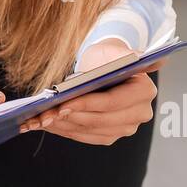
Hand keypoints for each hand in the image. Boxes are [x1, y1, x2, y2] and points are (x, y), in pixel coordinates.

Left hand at [19, 40, 159, 145]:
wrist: (105, 67)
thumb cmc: (107, 57)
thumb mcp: (113, 50)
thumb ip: (127, 55)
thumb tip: (142, 57)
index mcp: (145, 90)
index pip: (112, 102)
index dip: (87, 104)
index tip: (63, 104)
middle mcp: (140, 113)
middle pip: (100, 119)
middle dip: (70, 116)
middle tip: (47, 114)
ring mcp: (127, 127)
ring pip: (90, 130)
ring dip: (64, 125)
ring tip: (41, 119)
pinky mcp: (111, 135)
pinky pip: (86, 136)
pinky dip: (66, 130)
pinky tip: (48, 123)